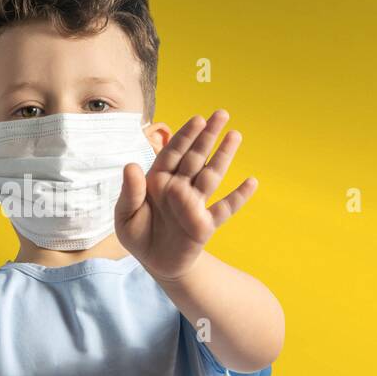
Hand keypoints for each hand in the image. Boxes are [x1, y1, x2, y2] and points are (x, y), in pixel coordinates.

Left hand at [115, 109, 256, 281]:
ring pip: (211, 176)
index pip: (173, 153)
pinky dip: (237, 197)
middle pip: (196, 157)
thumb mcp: (125, 216)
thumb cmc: (138, 234)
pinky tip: (251, 182)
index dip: (185, 136)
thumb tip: (131, 166)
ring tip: (235, 134)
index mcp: (158, 181)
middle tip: (221, 114)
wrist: (154, 262)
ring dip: (223, 156)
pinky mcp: (205, 224)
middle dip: (208, 136)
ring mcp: (194, 204)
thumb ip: (130, 192)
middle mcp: (179, 188)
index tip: (198, 119)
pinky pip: (224, 209)